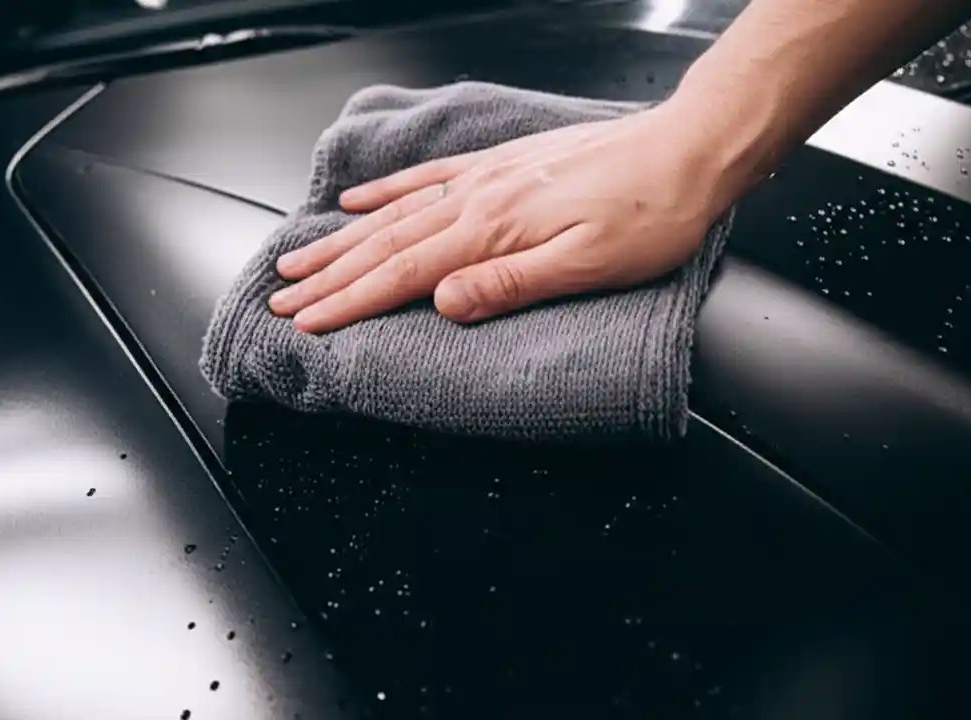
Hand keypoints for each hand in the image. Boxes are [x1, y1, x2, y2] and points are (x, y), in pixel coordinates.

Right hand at [268, 101, 744, 333]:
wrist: (687, 151)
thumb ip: (511, 284)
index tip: (307, 320)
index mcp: (493, 230)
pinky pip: (427, 178)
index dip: (349, 301)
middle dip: (329, 275)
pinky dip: (386, 191)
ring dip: (342, 239)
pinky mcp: (501, 166)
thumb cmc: (650, 214)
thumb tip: (445, 303)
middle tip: (282, 296)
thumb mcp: (588, 264)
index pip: (403, 275)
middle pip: (384, 244)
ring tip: (300, 254)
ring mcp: (486, 179)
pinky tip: (359, 199)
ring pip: (395, 214)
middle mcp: (478, 200)